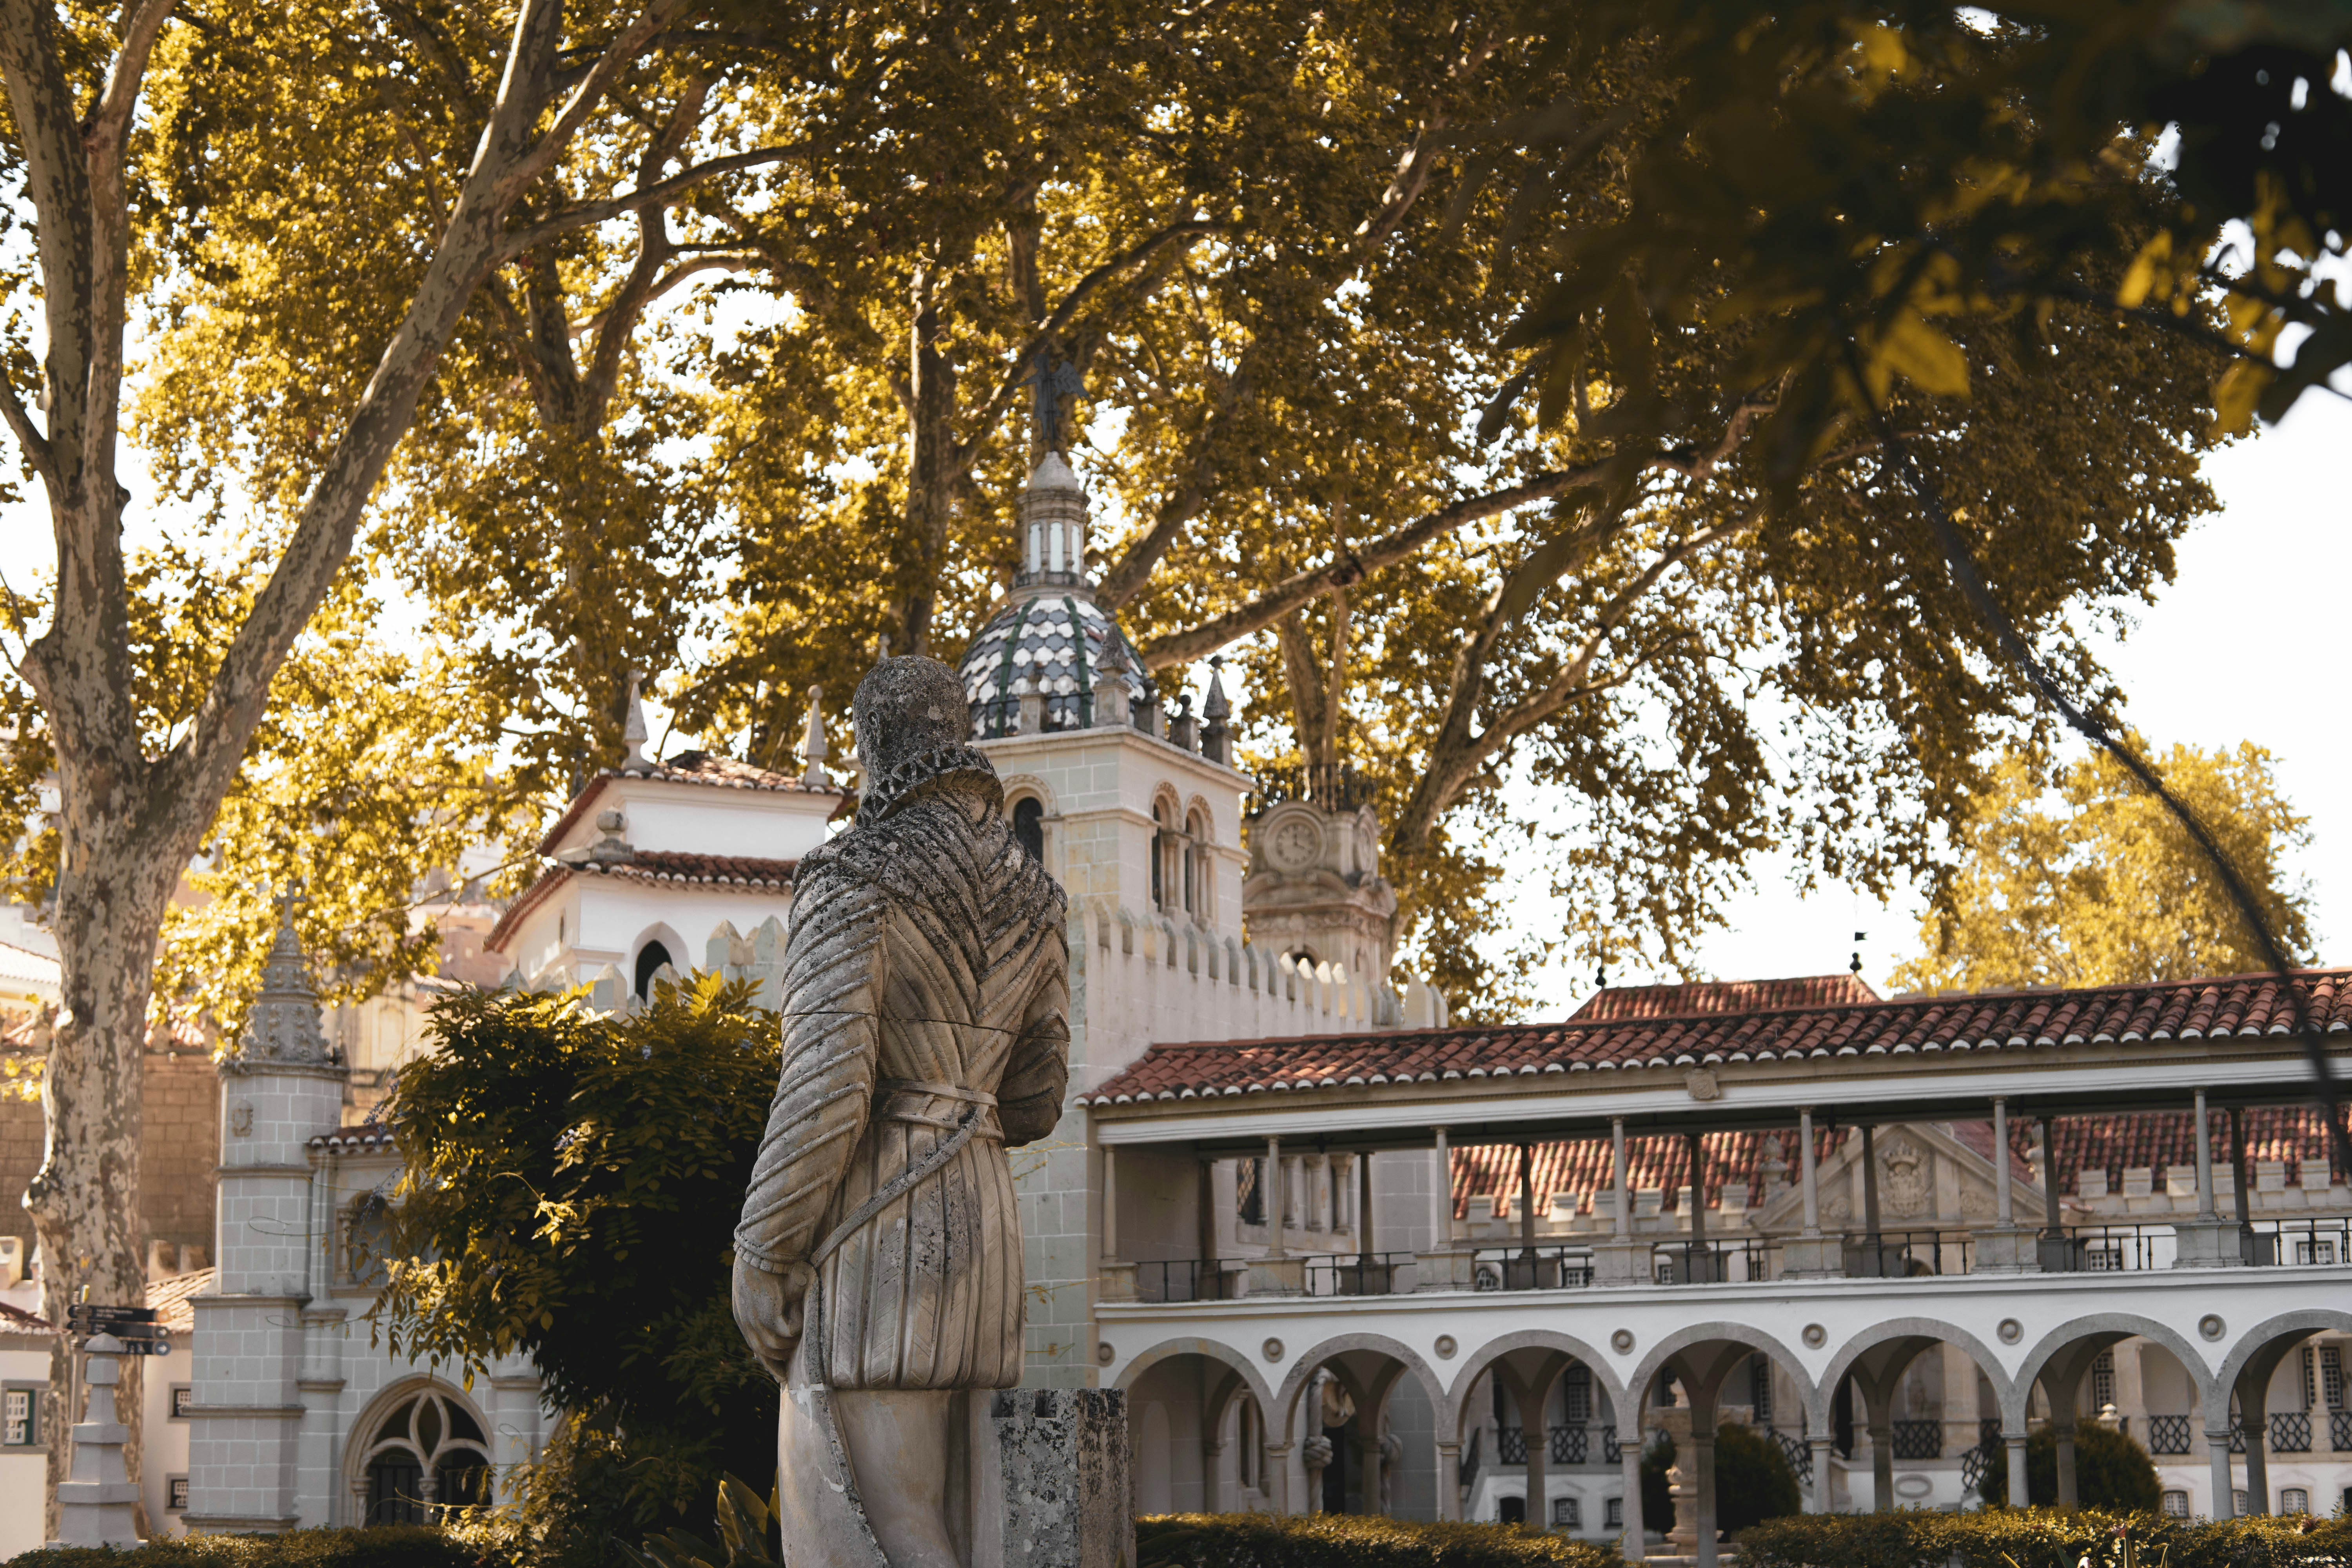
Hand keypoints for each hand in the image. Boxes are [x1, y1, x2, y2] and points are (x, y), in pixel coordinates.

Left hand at [732, 1256, 814, 1383]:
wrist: (760, 1249)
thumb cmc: (763, 1263)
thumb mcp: (759, 1290)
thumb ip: (766, 1308)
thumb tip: (783, 1330)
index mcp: (742, 1317)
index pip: (756, 1350)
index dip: (770, 1364)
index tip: (782, 1377)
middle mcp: (746, 1323)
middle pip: (766, 1354)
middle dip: (782, 1361)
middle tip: (800, 1358)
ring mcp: (756, 1322)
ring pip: (779, 1346)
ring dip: (793, 1340)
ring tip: (803, 1325)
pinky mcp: (770, 1316)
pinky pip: (789, 1333)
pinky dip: (798, 1326)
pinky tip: (802, 1312)